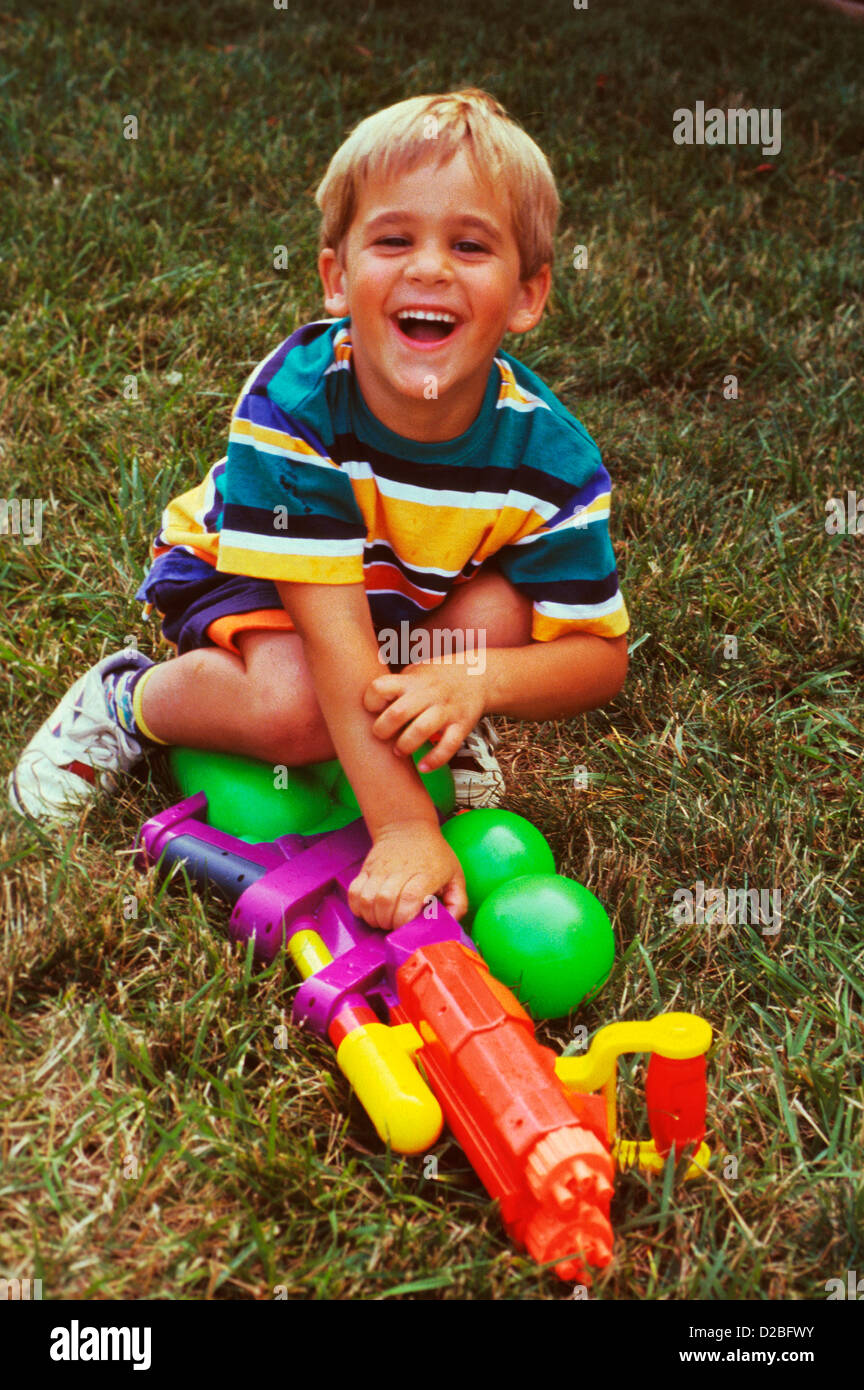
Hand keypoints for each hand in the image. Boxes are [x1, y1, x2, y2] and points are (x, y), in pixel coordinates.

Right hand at [348, 820, 467, 930]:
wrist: (407, 826)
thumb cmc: (434, 855)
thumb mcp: (455, 875)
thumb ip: (458, 903)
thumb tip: (449, 924)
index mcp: (426, 874)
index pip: (409, 899)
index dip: (405, 918)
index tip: (408, 926)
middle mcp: (401, 871)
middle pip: (385, 902)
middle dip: (388, 922)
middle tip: (394, 926)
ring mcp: (380, 869)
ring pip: (367, 899)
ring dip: (372, 917)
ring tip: (382, 920)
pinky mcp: (365, 869)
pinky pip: (354, 892)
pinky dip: (358, 907)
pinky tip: (369, 911)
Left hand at [364, 659, 487, 771]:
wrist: (479, 676)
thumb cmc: (437, 678)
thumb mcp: (414, 672)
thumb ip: (392, 685)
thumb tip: (356, 698)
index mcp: (412, 681)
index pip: (381, 687)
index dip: (370, 701)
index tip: (372, 709)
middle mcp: (428, 694)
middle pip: (398, 713)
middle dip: (383, 730)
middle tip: (382, 735)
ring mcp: (446, 710)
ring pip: (422, 730)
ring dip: (405, 745)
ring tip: (399, 751)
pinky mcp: (462, 725)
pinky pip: (449, 746)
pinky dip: (434, 760)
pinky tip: (423, 766)